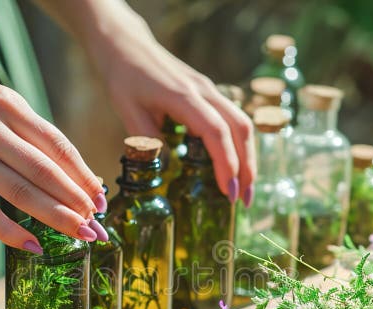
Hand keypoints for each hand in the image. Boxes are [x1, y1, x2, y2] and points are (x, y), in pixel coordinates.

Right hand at [0, 51, 107, 251]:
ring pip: (20, 191)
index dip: (83, 175)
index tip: (101, 198)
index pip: (58, 145)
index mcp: (9, 104)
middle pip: (45, 171)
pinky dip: (9, 230)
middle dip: (77, 201)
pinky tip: (32, 246)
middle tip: (97, 226)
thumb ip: (23, 124)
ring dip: (54, 216)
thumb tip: (60, 159)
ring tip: (78, 235)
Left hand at [80, 5, 255, 205]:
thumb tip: (166, 171)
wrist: (126, 44)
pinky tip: (233, 167)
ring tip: (244, 189)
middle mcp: (205, 92)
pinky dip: (239, 146)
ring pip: (242, 124)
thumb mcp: (128, 111)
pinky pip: (232, 120)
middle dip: (247, 167)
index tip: (230, 192)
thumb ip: (147, 141)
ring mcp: (210, 91)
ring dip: (248, 158)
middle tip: (244, 201)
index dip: (227, 164)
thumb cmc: (124, 77)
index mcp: (184, 97)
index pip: (216, 133)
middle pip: (241, 129)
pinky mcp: (209, 93)